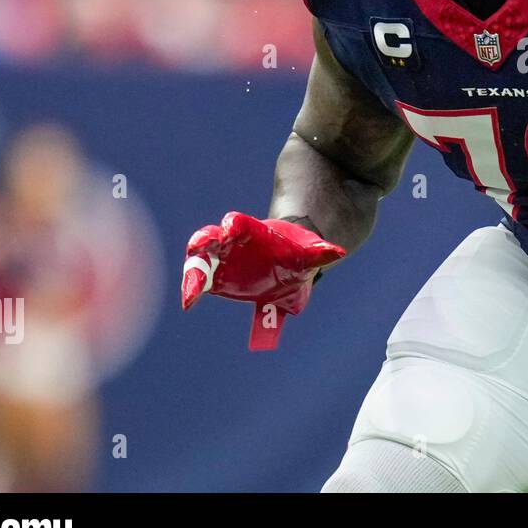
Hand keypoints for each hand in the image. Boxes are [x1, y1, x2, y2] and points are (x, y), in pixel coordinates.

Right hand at [181, 212, 344, 350]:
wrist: (286, 262)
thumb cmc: (296, 252)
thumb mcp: (310, 252)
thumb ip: (321, 252)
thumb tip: (337, 251)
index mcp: (252, 233)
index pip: (239, 224)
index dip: (235, 224)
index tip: (231, 227)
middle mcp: (231, 244)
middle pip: (210, 238)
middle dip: (202, 243)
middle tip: (199, 250)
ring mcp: (220, 262)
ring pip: (199, 262)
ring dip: (192, 275)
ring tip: (189, 294)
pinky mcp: (215, 280)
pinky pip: (200, 284)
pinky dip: (193, 292)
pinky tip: (189, 303)